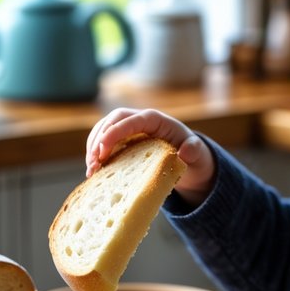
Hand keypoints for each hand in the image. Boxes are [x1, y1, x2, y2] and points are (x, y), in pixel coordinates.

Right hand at [85, 108, 214, 203]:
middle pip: (113, 120)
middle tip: (95, 162)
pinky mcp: (122, 141)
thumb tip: (185, 152)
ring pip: (104, 129)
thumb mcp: (198, 153)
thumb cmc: (192, 153)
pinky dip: (95, 155)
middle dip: (100, 138)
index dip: (116, 130)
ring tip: (91, 170)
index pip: (133, 119)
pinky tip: (93, 171)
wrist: (188, 159)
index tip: (104, 147)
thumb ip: (194, 150)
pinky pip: (104, 142)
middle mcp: (140, 120)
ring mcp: (129, 129)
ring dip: (93, 147)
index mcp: (156, 120)